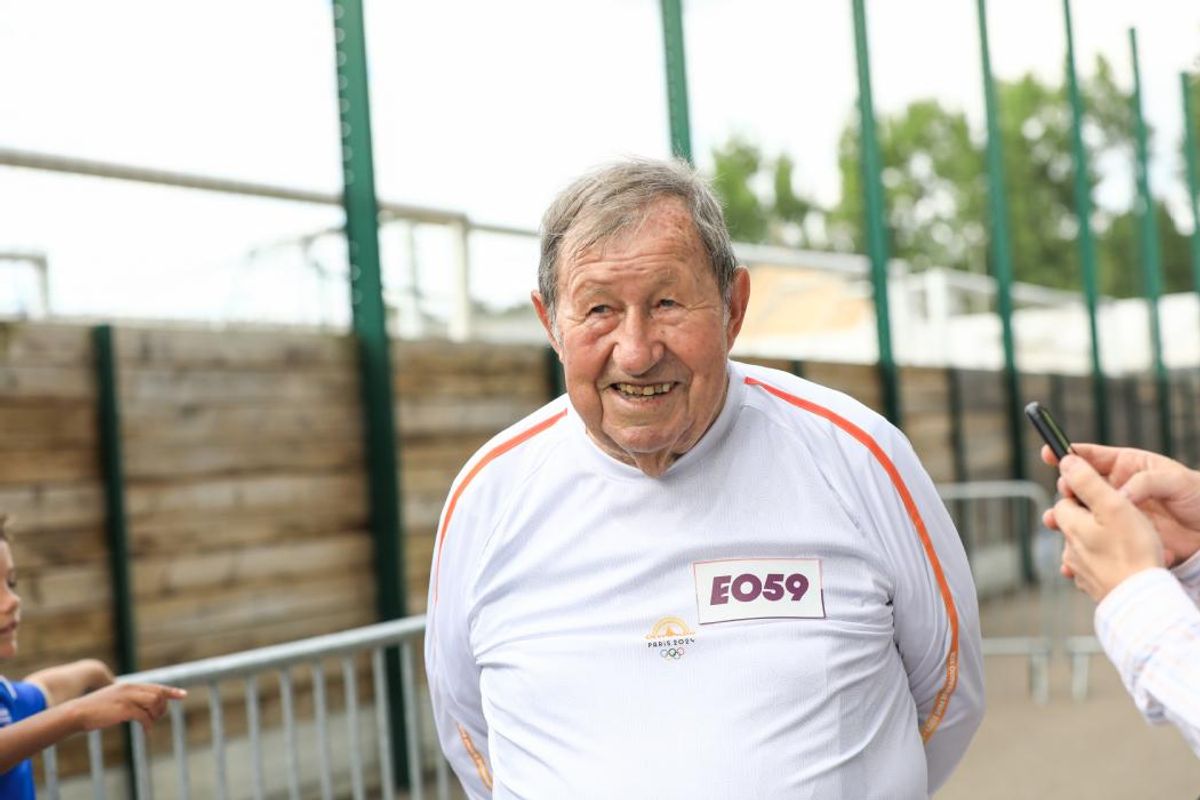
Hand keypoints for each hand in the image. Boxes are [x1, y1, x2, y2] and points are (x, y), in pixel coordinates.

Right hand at [66, 682, 186, 732]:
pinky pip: (144, 716)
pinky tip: (146, 732)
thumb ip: (128, 699)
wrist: (77, 712)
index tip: (183, 695)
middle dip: (162, 708)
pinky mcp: (124, 709)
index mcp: (129, 686)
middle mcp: (130, 689)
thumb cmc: (94, 709)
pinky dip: (148, 725)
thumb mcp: (113, 699)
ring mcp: (127, 698)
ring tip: (149, 724)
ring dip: (156, 716)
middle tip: (156, 718)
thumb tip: (141, 708)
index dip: (171, 691)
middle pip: (158, 695)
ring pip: (154, 703)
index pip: (156, 687)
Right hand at [1042, 443, 1199, 566]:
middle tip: (1065, 497)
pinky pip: (1095, 539)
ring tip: (1055, 523)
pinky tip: (1074, 549)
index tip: (1049, 453)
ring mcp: (1116, 514)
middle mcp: (1117, 489)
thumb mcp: (1176, 481)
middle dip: (1064, 491)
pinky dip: (1081, 544)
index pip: (1091, 457)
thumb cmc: (1199, 497)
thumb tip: (1119, 496)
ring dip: (1065, 519)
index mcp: (1126, 467)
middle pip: (1079, 486)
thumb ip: (1145, 482)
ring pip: (1081, 514)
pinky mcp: (1120, 537)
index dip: (1068, 454)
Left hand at [1051, 454, 1163, 600]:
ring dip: (1107, 541)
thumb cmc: (1132, 551)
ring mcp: (1081, 571)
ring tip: (1133, 543)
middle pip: (1077, 523)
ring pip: (1090, 546)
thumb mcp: (1111, 505)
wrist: (1142, 599)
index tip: (1103, 495)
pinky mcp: (1095, 587)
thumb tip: (1065, 462)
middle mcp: (1069, 549)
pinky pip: (1101, 567)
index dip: (1083, 493)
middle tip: (1124, 520)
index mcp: (1069, 525)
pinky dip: (1112, 562)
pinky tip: (1130, 562)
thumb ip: (1087, 481)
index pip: (1065, 500)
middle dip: (1096, 519)